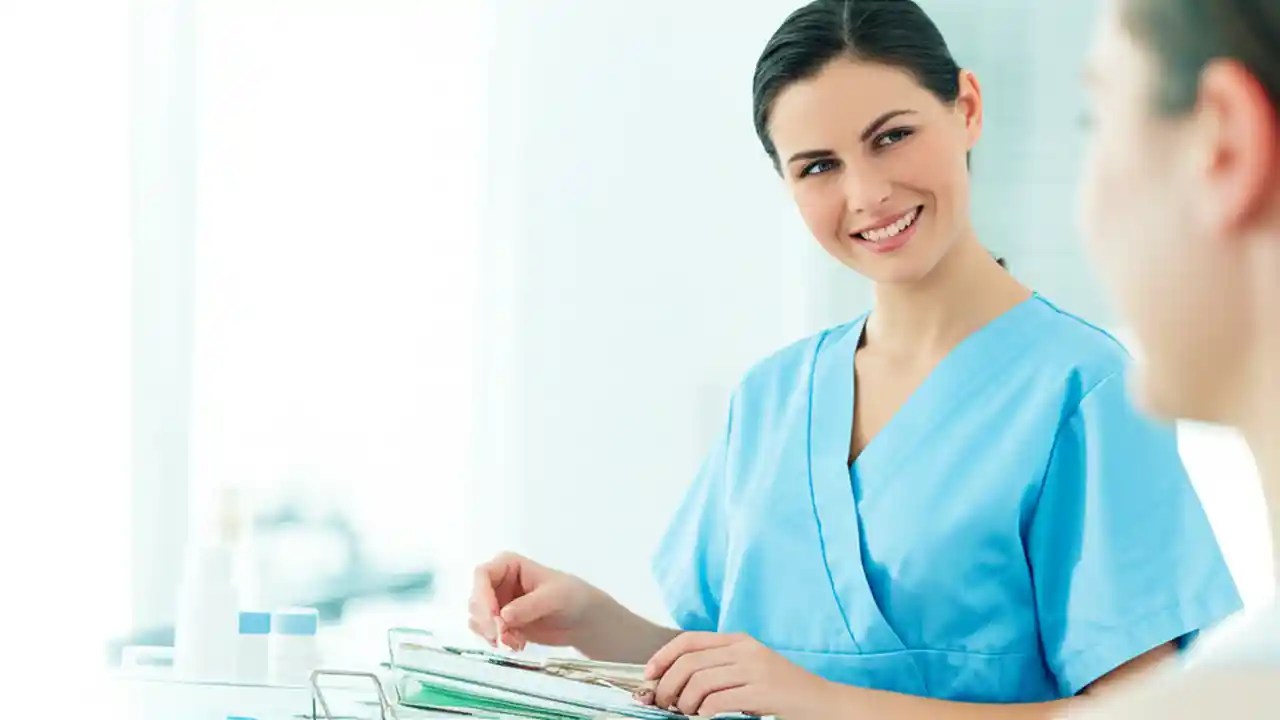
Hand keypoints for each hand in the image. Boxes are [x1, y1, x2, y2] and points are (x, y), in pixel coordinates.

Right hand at [468, 552, 600, 650]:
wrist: (583, 620)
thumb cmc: (571, 597)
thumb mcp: (554, 597)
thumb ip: (529, 605)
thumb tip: (503, 616)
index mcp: (509, 565)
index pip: (482, 574)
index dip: (483, 595)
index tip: (495, 618)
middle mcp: (498, 582)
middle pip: (476, 599)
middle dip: (486, 621)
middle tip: (503, 636)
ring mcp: (498, 604)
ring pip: (477, 618)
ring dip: (492, 634)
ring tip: (516, 642)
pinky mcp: (501, 624)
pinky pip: (486, 633)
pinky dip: (498, 642)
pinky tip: (518, 645)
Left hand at [643, 632, 834, 717]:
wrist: (825, 706)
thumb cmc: (784, 694)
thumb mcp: (750, 671)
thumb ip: (719, 669)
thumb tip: (674, 682)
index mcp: (740, 641)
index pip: (689, 640)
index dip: (663, 656)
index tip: (649, 676)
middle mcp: (745, 650)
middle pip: (688, 662)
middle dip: (667, 685)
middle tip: (663, 704)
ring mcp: (754, 670)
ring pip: (698, 682)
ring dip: (684, 703)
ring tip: (687, 714)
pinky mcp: (761, 692)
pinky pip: (717, 701)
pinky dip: (704, 713)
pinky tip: (706, 718)